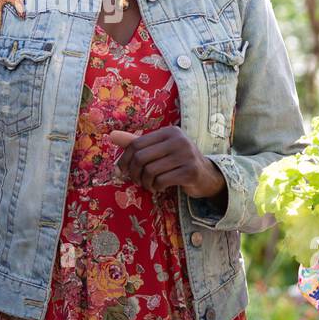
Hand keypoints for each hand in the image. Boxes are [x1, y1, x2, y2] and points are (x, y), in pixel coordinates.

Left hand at [109, 128, 226, 198]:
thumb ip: (136, 143)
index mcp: (168, 131)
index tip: (121, 171)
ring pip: (150, 171)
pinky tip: (159, 188)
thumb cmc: (178, 161)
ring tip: (149, 185)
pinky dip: (156, 187)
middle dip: (134, 173)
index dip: (124, 159)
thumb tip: (111, 135)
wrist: (206, 176)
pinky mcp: (190, 171)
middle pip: (141, 157)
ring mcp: (186, 155)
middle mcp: (178, 140)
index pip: (136, 144)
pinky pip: (162, 181)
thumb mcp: (159, 149)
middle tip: (137, 181)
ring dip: (145, 182)